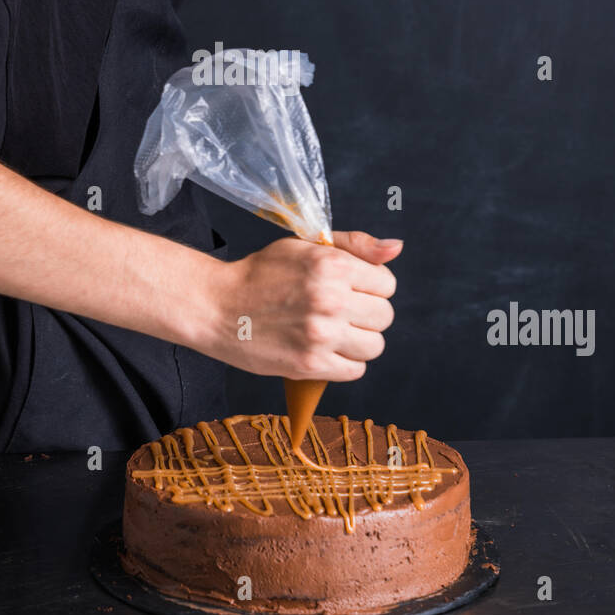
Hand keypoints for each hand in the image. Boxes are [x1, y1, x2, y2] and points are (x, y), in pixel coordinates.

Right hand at [205, 232, 401, 380]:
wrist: (217, 307)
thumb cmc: (261, 273)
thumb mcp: (306, 245)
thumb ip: (355, 244)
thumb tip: (396, 247)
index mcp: (331, 265)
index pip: (387, 284)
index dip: (372, 287)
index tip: (352, 290)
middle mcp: (330, 299)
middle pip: (385, 316)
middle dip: (367, 314)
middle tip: (341, 312)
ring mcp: (321, 334)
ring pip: (375, 346)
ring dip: (359, 342)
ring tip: (335, 333)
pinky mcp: (311, 364)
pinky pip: (356, 370)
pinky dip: (345, 363)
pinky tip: (326, 350)